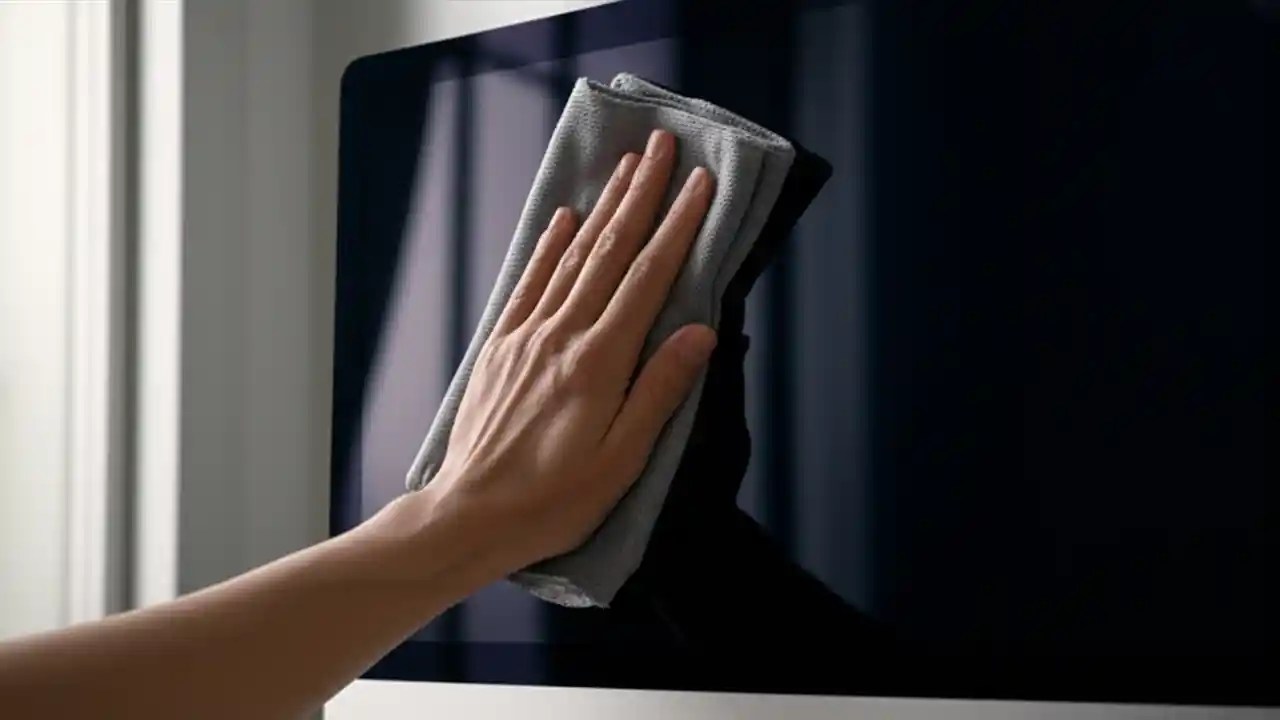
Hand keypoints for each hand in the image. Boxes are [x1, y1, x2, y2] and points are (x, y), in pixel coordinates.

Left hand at [389, 129, 716, 584]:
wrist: (468, 515)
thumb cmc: (552, 500)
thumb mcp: (623, 460)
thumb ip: (660, 390)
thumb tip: (700, 333)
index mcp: (599, 363)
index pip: (648, 278)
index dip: (678, 226)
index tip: (701, 184)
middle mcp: (562, 335)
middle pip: (610, 250)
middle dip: (642, 194)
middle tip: (663, 146)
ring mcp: (527, 336)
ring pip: (573, 256)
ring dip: (603, 207)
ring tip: (626, 166)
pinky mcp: (501, 347)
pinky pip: (530, 282)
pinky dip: (551, 246)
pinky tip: (565, 220)